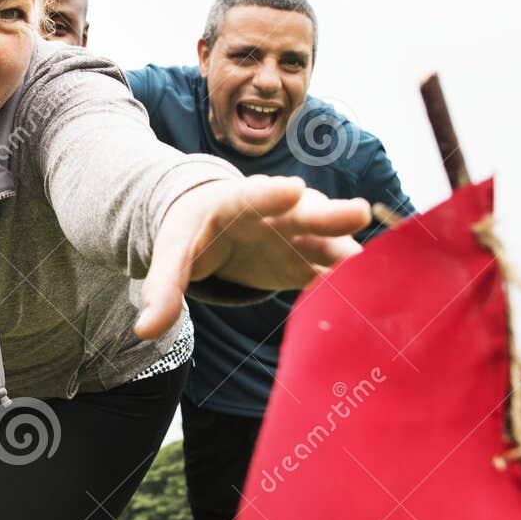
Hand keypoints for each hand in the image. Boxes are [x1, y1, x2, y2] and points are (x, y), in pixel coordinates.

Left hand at [135, 176, 368, 338]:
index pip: (254, 194)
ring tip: (376, 271)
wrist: (213, 229)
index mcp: (236, 202)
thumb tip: (143, 329)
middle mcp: (276, 214)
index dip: (273, 193)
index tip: (294, 190)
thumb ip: (162, 288)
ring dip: (351, 256)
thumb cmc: (191, 231)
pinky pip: (333, 273)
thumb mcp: (170, 253)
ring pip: (330, 243)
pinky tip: (374, 304)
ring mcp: (298, 238)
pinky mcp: (308, 263)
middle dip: (331, 214)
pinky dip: (350, 286)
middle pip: (306, 212)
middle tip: (358, 213)